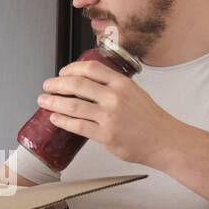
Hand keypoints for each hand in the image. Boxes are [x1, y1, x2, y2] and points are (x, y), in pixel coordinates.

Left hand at [37, 59, 180, 167]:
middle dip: (56, 84)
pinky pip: (78, 126)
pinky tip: (56, 119)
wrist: (165, 141)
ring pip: (73, 106)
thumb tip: (90, 84)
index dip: (71, 69)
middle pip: (77, 85)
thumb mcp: (135, 92)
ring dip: (54, 103)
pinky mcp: (106, 135)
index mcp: (122, 83)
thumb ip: (114, 86)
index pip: (90, 68)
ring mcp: (110, 116)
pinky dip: (63, 122)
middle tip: (47, 86)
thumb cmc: (151, 119)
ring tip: (44, 101)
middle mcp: (115, 97)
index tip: (62, 73)